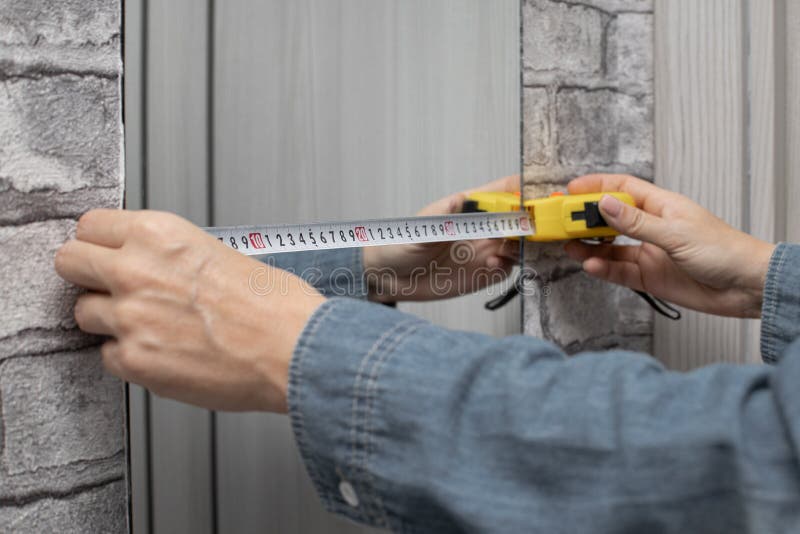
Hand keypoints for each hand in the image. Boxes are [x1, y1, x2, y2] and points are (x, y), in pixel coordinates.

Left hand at [54, 210, 323, 412]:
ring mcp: (130, 318)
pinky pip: (107, 355)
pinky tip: (161, 351)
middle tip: (110, 286)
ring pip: (82, 312)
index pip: (90, 226)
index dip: (99, 242)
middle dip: (87, 275)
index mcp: (159, 234)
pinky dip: (128, 356)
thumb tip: (154, 264)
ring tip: (146, 324)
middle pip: (68, 262)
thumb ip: (173, 256)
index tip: (105, 252)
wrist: (294, 348)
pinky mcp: (135, 361)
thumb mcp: (222, 253)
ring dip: (108, 318)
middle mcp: (135, 271)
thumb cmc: (275, 305)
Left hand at [362, 175, 520, 301]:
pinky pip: (506, 268)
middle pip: (518, 219)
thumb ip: (441, 218)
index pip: (502, 193)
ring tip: (503, 251)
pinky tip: (492, 266)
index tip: (535, 197)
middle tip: (527, 230)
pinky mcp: (481, 273)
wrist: (388, 277)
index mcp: (468, 208)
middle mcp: (480, 228)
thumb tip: (458, 200)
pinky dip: (507, 266)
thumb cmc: (398, 244)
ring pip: (517, 245)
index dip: (522, 191)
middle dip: (530, 222)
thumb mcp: (418, 229)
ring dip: (519, 247)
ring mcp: (483, 250)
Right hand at [564, 174, 774, 317]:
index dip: (596, 186)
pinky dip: (603, 269)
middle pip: (610, 219)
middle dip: (584, 219)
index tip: (571, 190)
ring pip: (610, 247)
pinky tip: (590, 265)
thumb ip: (637, 222)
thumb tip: (606, 204)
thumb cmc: (724, 251)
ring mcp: (649, 253)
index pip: (622, 188)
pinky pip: (618, 271)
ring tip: (569, 246)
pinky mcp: (649, 276)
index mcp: (661, 206)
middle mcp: (652, 228)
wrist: (746, 287)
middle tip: (562, 222)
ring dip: (589, 246)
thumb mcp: (676, 233)